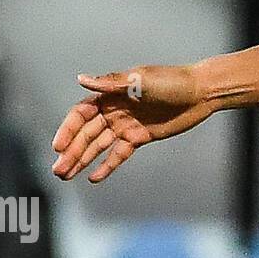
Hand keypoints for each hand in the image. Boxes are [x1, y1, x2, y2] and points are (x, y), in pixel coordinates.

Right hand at [51, 64, 214, 182]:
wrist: (201, 92)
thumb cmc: (172, 81)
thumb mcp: (141, 80)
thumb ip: (111, 83)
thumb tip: (81, 79)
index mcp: (111, 93)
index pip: (82, 114)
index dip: (68, 130)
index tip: (58, 147)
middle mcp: (115, 110)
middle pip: (87, 133)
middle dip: (72, 152)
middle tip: (58, 171)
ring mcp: (127, 125)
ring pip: (99, 145)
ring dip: (83, 160)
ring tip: (66, 175)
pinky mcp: (140, 137)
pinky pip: (119, 153)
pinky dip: (107, 165)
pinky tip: (93, 177)